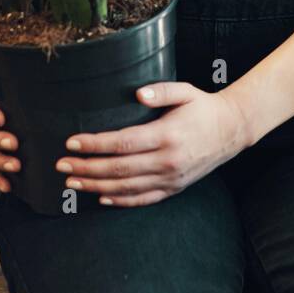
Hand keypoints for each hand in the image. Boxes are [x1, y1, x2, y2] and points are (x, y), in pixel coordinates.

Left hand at [55, 82, 251, 207]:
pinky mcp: (174, 188)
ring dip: (96, 186)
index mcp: (167, 135)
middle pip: (118, 169)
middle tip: (61, 166)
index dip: (95, 145)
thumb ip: (161, 91)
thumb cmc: (204, 107)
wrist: (232, 130)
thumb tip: (138, 92)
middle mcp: (167, 161)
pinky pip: (143, 199)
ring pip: (126, 188)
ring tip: (72, 183)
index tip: (71, 143)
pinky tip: (102, 198)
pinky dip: (121, 201)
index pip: (122, 143)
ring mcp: (171, 178)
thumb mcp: (185, 91)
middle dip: (86, 168)